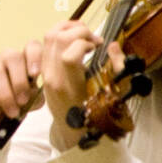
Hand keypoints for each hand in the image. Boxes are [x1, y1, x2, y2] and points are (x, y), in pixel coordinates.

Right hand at [0, 39, 43, 123]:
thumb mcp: (33, 100)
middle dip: (18, 81)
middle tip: (23, 101)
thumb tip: (30, 95)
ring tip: (12, 112)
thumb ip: (35, 96)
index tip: (35, 74)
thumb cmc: (20, 100)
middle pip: (12, 57)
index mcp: (26, 59)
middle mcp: (7, 59)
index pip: (32, 47)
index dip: (34, 57)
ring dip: (4, 93)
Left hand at [39, 20, 118, 150]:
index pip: (69, 54)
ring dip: (67, 28)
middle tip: (94, 39)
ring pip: (47, 38)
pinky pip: (46, 45)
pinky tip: (75, 41)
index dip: (85, 43)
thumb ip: (117, 68)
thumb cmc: (99, 117)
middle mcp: (53, 78)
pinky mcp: (44, 72)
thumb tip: (112, 46)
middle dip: (78, 30)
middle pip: (56, 39)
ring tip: (85, 34)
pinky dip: (60, 35)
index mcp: (70, 86)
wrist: (77, 134)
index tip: (98, 46)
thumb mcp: (116, 95)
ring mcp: (45, 75)